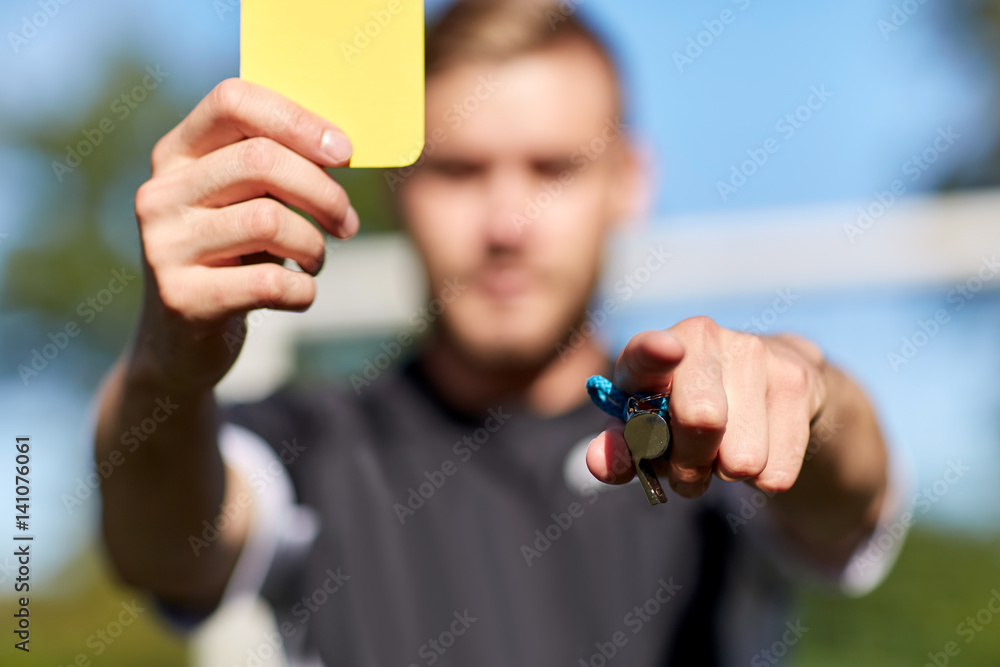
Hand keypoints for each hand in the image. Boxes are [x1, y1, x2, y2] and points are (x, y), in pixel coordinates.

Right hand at [129, 78, 357, 390]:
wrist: (182, 343)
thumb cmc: (232, 258)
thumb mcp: (244, 205)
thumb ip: (277, 169)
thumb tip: (342, 147)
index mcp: (176, 154)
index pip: (232, 100)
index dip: (298, 120)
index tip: (345, 152)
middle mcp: (160, 193)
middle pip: (262, 160)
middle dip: (324, 192)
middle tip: (347, 223)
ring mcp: (164, 246)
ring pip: (270, 220)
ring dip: (315, 245)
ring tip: (315, 260)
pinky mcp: (182, 299)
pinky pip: (271, 281)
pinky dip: (304, 290)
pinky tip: (299, 293)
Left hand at [586, 317, 828, 497]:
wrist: (763, 385)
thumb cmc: (685, 410)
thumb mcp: (646, 429)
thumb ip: (619, 448)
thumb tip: (598, 463)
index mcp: (653, 351)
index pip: (648, 352)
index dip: (655, 353)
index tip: (669, 351)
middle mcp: (703, 337)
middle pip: (701, 421)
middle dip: (690, 464)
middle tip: (689, 462)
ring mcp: (755, 352)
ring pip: (741, 460)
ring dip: (727, 474)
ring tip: (724, 451)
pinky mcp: (798, 379)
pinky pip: (776, 472)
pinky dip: (764, 477)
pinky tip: (760, 444)